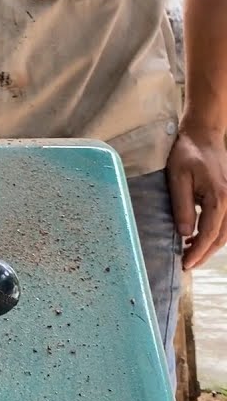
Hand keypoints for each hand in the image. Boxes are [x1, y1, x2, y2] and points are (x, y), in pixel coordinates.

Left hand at [169, 125, 226, 269]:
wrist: (203, 135)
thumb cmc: (187, 153)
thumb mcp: (177, 178)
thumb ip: (182, 206)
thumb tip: (185, 233)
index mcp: (219, 198)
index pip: (209, 234)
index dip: (198, 251)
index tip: (186, 264)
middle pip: (221, 237)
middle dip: (204, 253)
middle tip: (187, 265)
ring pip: (226, 232)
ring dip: (209, 245)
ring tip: (190, 254)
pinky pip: (225, 222)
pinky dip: (214, 234)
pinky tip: (197, 237)